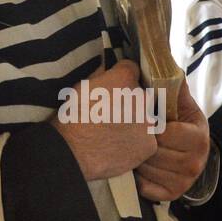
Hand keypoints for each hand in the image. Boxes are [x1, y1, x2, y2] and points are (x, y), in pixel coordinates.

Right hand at [52, 59, 156, 181]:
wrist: (74, 151)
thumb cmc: (72, 117)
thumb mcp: (80, 85)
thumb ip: (100, 75)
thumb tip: (107, 69)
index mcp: (125, 79)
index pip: (131, 68)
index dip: (121, 76)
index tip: (113, 84)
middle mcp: (142, 98)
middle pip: (140, 94)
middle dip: (129, 100)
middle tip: (111, 111)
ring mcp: (148, 122)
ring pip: (144, 117)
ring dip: (133, 120)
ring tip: (114, 131)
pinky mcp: (149, 145)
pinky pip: (145, 139)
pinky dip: (134, 141)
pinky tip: (118, 145)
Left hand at [138, 80, 208, 202]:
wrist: (178, 146)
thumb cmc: (172, 119)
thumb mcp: (175, 100)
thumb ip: (171, 84)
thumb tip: (163, 61)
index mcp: (199, 134)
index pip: (167, 133)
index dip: (151, 126)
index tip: (143, 119)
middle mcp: (198, 161)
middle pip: (156, 153)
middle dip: (140, 142)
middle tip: (134, 134)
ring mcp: (187, 180)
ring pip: (148, 169)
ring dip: (136, 158)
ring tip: (134, 147)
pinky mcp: (172, 194)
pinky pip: (146, 188)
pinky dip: (137, 177)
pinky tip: (137, 165)